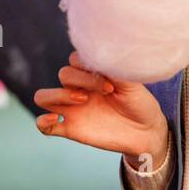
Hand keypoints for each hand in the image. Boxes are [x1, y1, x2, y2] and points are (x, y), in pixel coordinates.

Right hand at [33, 52, 167, 164]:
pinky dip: (42, 121)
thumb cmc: (139, 103)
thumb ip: (114, 69)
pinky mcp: (70, 129)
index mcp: (92, 75)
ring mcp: (72, 109)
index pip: (75, 59)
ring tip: (83, 100)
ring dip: (58, 95)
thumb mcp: (132, 83)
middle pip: (63, 74)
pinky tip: (55, 119)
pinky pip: (43, 125)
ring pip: (43, 97)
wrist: (146, 131)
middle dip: (82, 79)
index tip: (111, 79)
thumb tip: (100, 58)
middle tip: (106, 91)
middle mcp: (79, 89)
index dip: (88, 65)